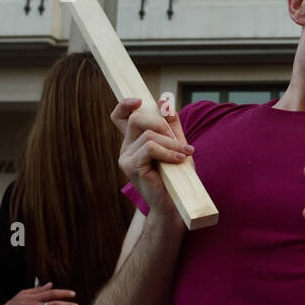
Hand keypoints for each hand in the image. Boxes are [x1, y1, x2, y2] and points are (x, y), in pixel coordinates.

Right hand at [110, 97, 192, 219]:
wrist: (175, 204)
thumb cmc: (176, 175)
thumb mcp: (177, 144)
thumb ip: (171, 124)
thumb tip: (165, 101)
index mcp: (134, 141)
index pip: (120, 117)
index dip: (125, 105)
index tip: (139, 100)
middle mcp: (126, 148)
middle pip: (137, 119)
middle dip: (162, 124)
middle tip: (179, 142)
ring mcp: (126, 158)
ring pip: (147, 134)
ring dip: (171, 142)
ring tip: (185, 155)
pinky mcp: (131, 167)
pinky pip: (150, 148)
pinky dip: (168, 152)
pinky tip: (179, 160)